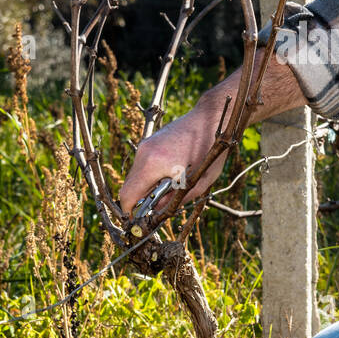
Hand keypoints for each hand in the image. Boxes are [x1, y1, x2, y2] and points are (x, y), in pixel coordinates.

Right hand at [119, 91, 229, 213]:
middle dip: (140, 199)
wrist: (211, 118)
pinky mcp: (149, 141)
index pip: (127, 196)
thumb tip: (157, 213)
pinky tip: (170, 174)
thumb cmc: (211, 150)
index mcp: (154, 164)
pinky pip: (141, 165)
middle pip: (129, 186)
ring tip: (170, 186)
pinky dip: (149, 175)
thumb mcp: (199, 183)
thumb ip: (175, 201)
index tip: (142, 219)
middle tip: (160, 205)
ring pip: (134, 175)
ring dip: (146, 186)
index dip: (131, 212)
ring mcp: (145, 145)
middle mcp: (144, 153)